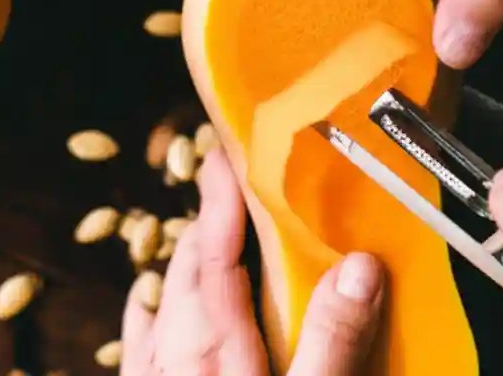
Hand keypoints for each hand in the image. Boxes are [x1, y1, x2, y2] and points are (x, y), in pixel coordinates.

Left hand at [121, 145, 385, 374]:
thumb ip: (332, 340)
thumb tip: (360, 265)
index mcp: (213, 341)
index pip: (213, 246)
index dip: (220, 194)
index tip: (228, 149)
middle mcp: (172, 349)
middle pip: (187, 264)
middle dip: (212, 220)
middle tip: (242, 189)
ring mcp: (151, 374)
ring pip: (164, 296)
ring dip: (191, 263)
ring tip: (218, 240)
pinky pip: (142, 338)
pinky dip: (159, 307)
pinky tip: (160, 304)